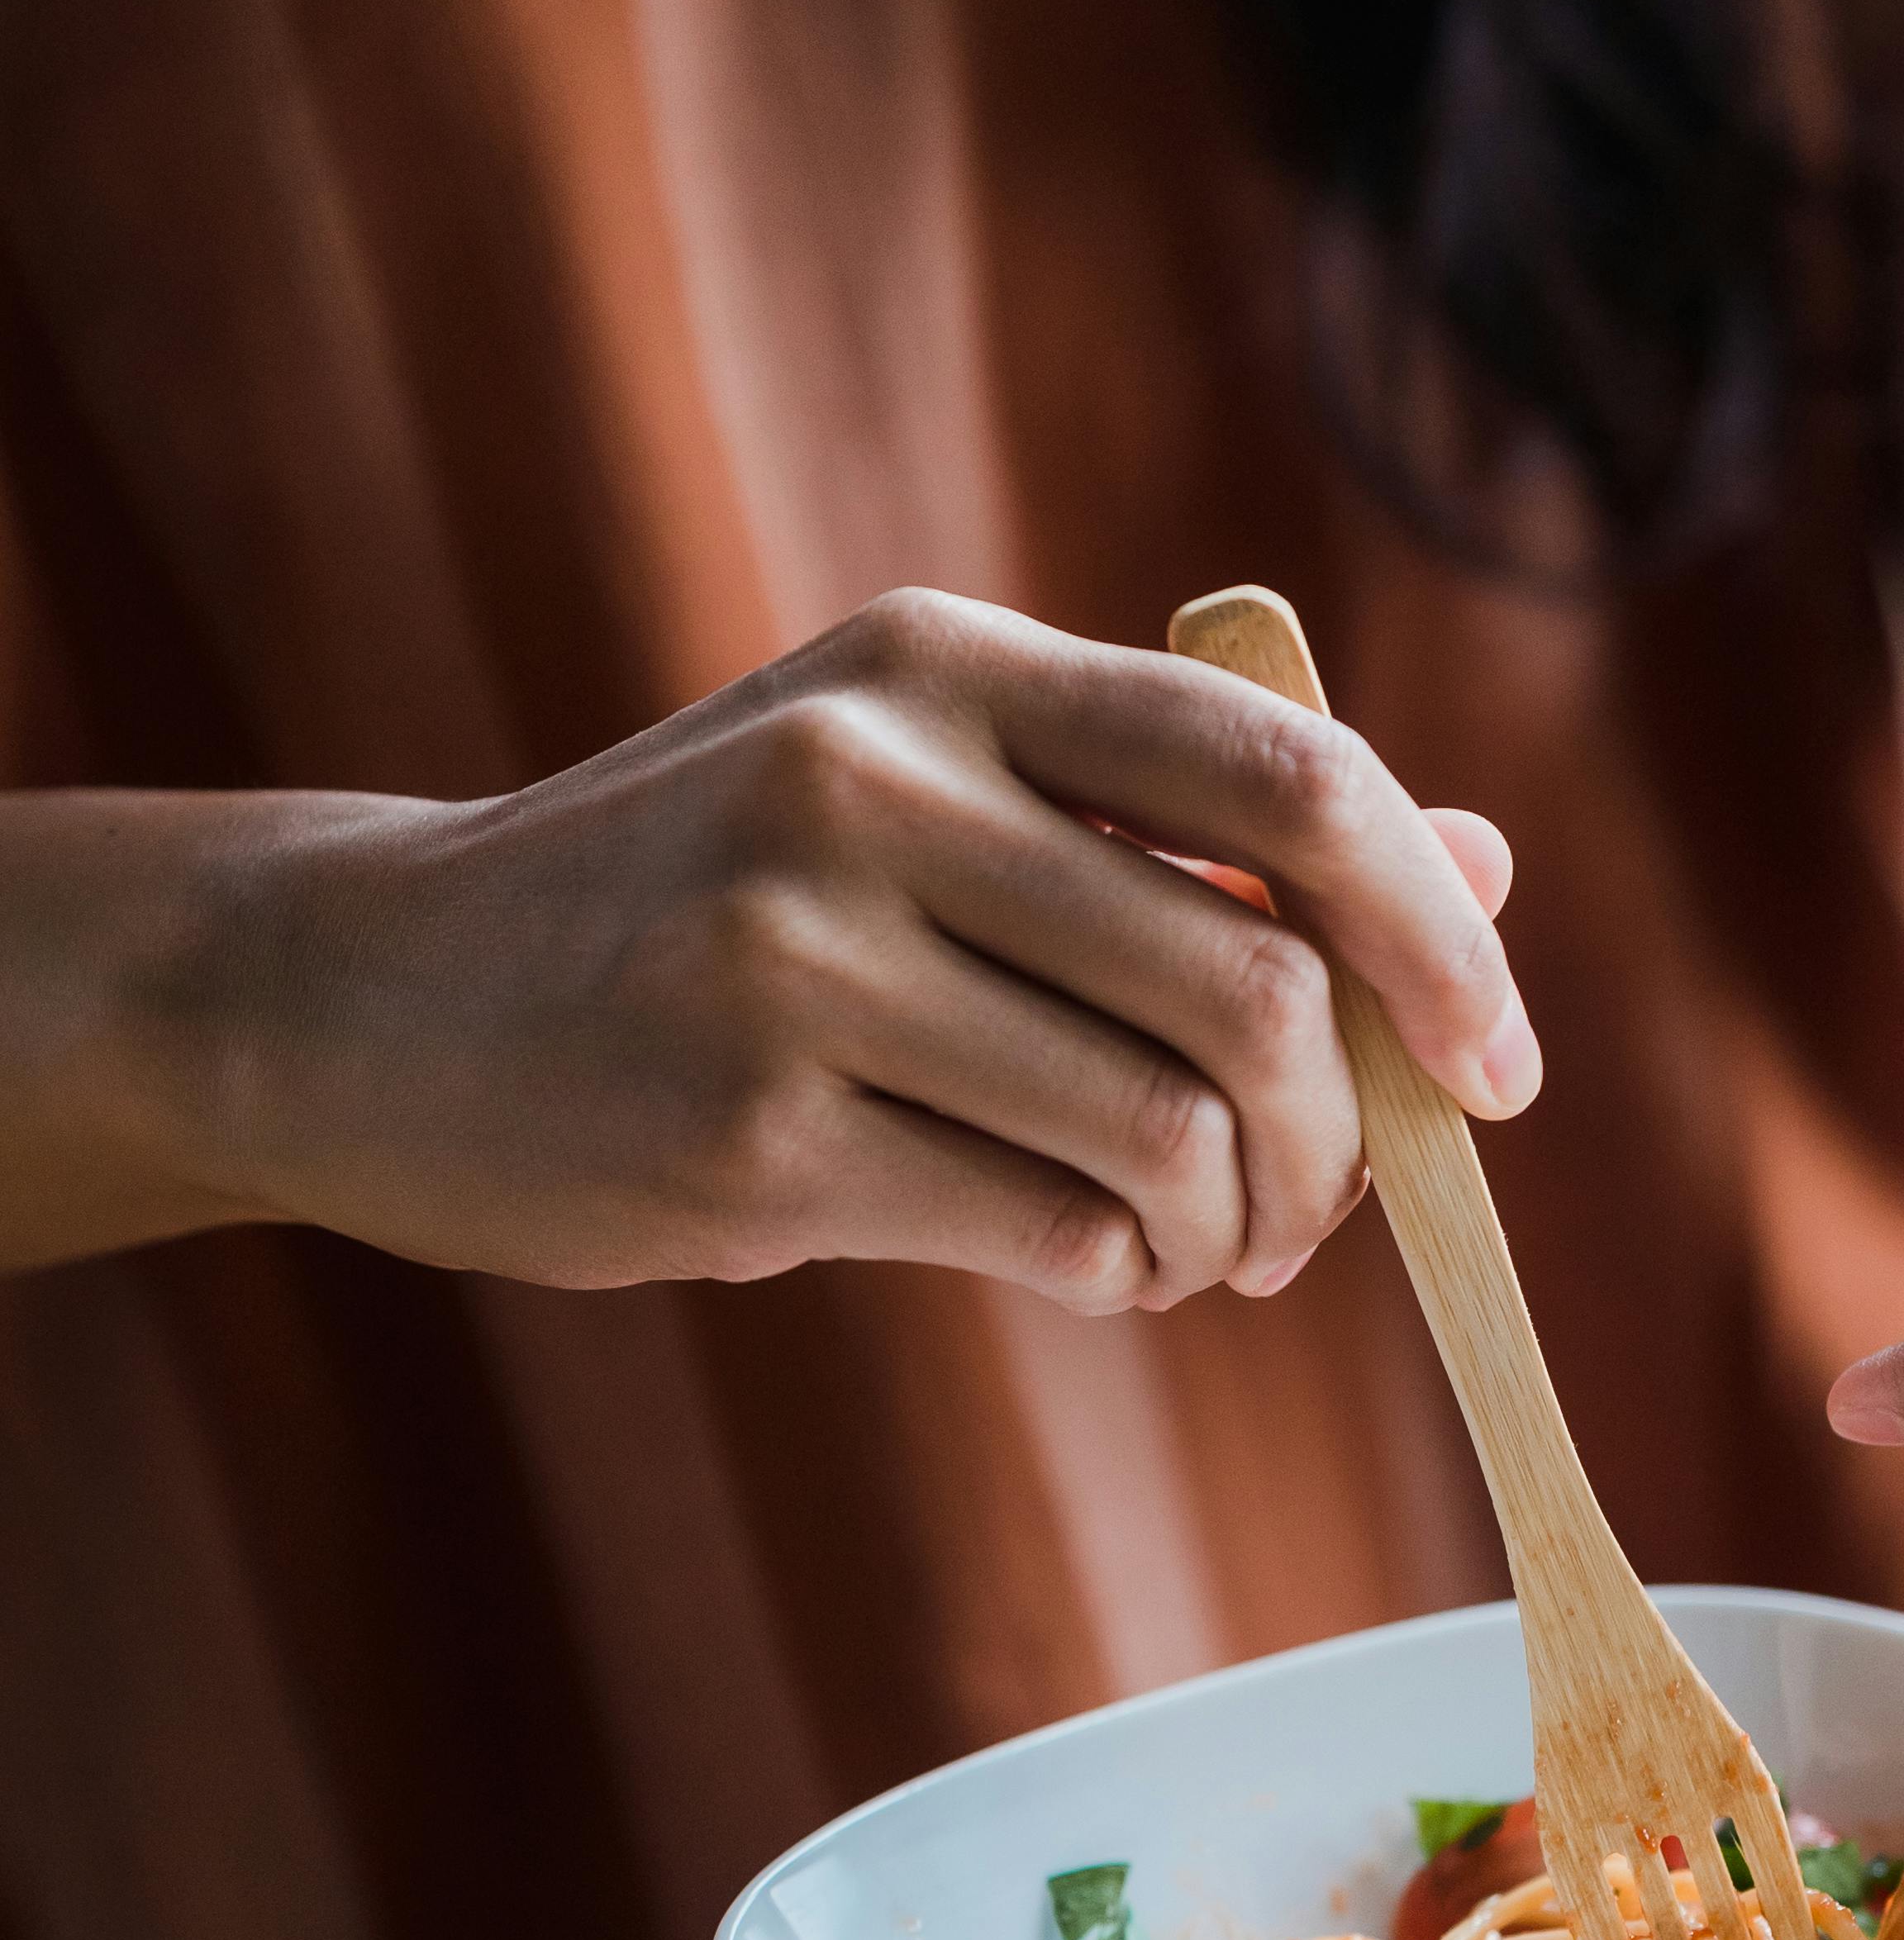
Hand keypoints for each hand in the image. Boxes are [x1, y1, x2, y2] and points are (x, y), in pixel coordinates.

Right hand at [148, 590, 1535, 1311]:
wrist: (372, 995)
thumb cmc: (709, 899)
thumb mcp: (933, 792)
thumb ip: (1188, 830)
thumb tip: (1481, 870)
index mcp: (946, 663)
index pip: (1284, 773)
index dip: (1435, 928)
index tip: (1496, 1067)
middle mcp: (873, 778)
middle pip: (1255, 990)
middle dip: (1337, 1143)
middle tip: (1316, 1213)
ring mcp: (797, 956)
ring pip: (1168, 1133)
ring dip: (1235, 1232)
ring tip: (1197, 1247)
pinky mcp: (746, 1136)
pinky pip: (1050, 1232)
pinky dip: (1121, 1276)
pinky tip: (1089, 1264)